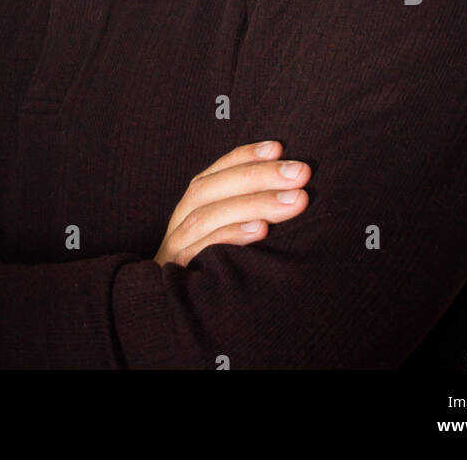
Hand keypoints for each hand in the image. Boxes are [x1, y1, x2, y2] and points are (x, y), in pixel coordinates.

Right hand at [154, 141, 309, 266]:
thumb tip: (288, 189)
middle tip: (300, 173)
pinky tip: (260, 230)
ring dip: (252, 203)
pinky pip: (201, 250)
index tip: (278, 147)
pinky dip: (230, 235)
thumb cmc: (208, 271)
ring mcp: (175, 249)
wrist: (166, 319)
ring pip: (206, 216)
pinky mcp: (176, 276)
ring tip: (293, 201)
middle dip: (258, 176)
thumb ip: (242, 212)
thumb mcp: (221, 236)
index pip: (215, 173)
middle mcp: (179, 222)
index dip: (244, 156)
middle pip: (210, 189)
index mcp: (190, 208)